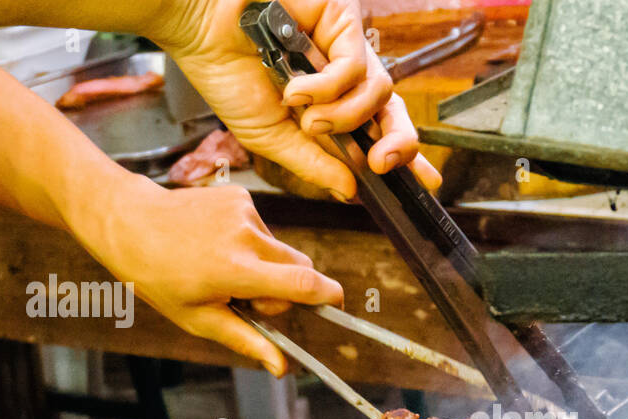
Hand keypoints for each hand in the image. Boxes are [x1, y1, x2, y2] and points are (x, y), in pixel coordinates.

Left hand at [75, 174, 340, 374]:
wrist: (128, 221)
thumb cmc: (158, 275)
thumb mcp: (198, 318)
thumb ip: (246, 340)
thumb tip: (282, 367)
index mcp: (236, 270)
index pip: (302, 283)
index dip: (328, 295)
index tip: (337, 303)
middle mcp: (246, 237)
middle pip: (300, 266)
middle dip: (288, 286)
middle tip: (250, 297)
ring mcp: (245, 212)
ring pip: (280, 249)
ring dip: (265, 264)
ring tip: (222, 265)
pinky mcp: (241, 197)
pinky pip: (263, 228)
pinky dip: (250, 241)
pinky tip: (216, 241)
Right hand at [154, 0, 440, 197]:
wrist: (198, 30)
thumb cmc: (227, 75)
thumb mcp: (272, 137)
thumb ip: (313, 163)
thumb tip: (350, 190)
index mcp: (331, 105)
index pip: (379, 133)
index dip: (406, 156)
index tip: (429, 182)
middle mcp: (345, 76)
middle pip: (395, 112)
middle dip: (397, 144)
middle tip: (378, 163)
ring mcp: (346, 47)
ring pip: (379, 93)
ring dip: (343, 117)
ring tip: (306, 118)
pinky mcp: (342, 19)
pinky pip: (356, 67)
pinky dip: (328, 87)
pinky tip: (296, 89)